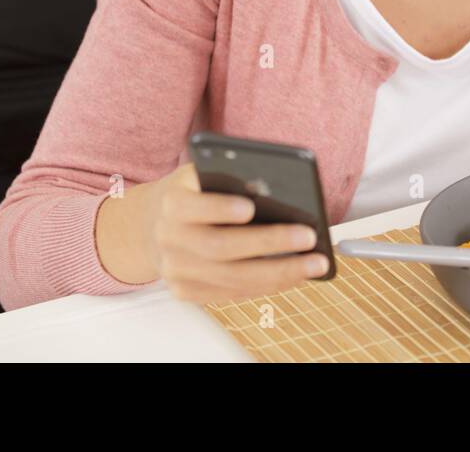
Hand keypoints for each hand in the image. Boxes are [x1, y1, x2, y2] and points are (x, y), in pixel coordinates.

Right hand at [143, 164, 330, 305]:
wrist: (154, 223)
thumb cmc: (196, 192)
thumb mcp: (204, 175)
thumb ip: (230, 178)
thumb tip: (275, 190)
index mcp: (171, 203)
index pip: (192, 207)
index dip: (219, 209)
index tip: (250, 207)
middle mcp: (168, 239)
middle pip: (220, 247)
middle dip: (268, 243)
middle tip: (308, 236)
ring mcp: (175, 271)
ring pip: (231, 278)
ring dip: (279, 272)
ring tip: (315, 263)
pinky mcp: (186, 292)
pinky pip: (232, 293)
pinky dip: (267, 286)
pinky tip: (295, 275)